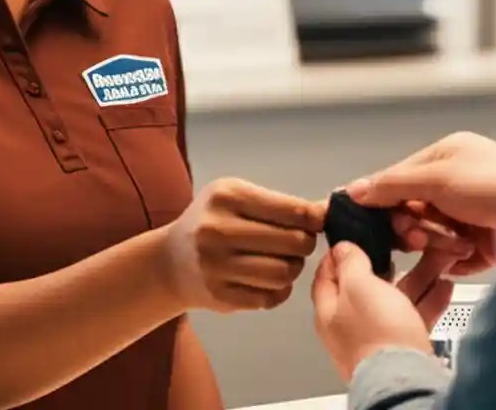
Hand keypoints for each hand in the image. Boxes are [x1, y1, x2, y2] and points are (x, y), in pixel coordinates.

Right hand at [161, 178, 324, 312]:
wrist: (169, 261)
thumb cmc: (211, 222)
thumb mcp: (237, 198)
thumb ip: (280, 204)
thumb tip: (326, 210)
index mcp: (227, 196)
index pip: (292, 210)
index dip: (314, 218)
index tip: (318, 221)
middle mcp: (217, 230)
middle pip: (294, 243)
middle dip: (305, 244)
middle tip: (299, 243)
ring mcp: (216, 266)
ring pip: (285, 273)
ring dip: (294, 268)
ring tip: (284, 260)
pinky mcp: (219, 296)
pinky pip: (269, 297)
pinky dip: (279, 290)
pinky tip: (268, 279)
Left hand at [312, 243, 457, 382]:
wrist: (406, 378)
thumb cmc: (377, 337)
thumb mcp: (358, 286)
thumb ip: (350, 264)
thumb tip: (343, 249)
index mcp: (330, 311)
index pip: (327, 275)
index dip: (339, 254)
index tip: (352, 239)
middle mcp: (350, 326)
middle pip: (368, 286)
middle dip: (389, 262)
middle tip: (403, 246)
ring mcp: (377, 337)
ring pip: (396, 299)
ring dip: (417, 277)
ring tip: (436, 260)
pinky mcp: (401, 348)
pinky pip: (414, 317)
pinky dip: (429, 300)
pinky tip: (443, 287)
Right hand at [349, 132, 495, 275]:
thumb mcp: (437, 177)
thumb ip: (393, 184)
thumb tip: (357, 188)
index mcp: (446, 158)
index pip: (398, 179)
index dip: (383, 200)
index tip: (368, 217)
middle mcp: (456, 185)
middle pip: (411, 210)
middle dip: (412, 225)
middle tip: (416, 233)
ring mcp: (468, 215)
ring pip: (428, 236)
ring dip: (435, 243)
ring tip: (452, 243)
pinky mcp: (481, 245)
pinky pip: (450, 258)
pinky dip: (454, 260)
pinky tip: (465, 255)